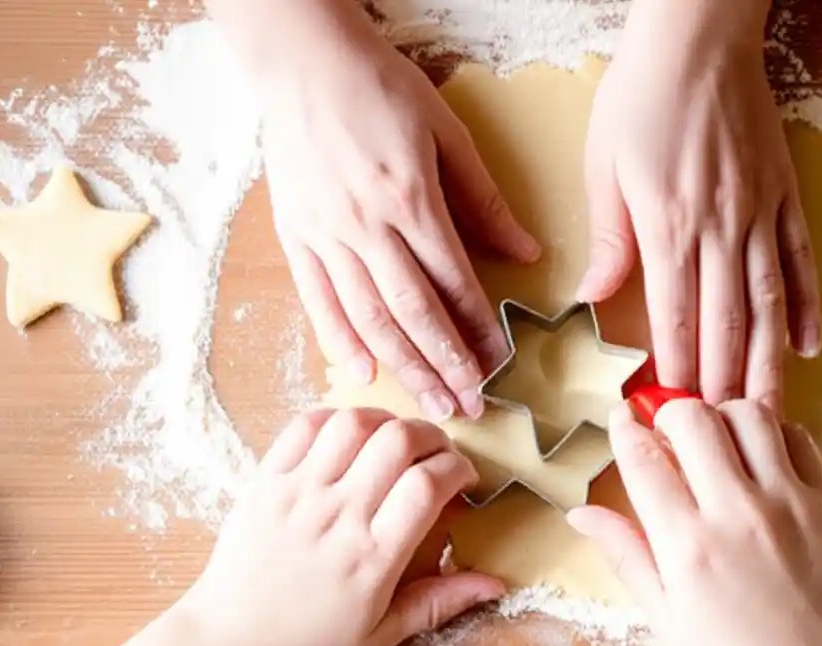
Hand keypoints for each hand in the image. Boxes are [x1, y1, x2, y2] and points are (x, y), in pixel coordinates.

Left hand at [31, 408, 501, 645]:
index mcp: (371, 558)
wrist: (230, 641)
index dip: (457, 468)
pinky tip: (349, 436)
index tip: (463, 477)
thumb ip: (440, 602)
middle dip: (431, 436)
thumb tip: (497, 584)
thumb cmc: (309, 641)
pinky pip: (304, 425)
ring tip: (393, 440)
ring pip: (353, 422)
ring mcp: (297, 494)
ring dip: (385, 421)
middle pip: (397, 441)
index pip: (427, 485)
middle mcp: (336, 517)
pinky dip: (335, 418)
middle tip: (435, 453)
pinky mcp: (266, 480)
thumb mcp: (383, 633)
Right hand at [220, 0, 539, 422]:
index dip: (478, 330)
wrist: (302, 61)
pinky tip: (363, 372)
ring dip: (403, 367)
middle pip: (412, 313)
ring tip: (430, 405)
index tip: (500, 366)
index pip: (452, 281)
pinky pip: (318, 299)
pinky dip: (340, 339)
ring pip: (368, 316)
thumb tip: (526, 251)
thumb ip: (484, 199)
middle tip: (472, 408)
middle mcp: (365, 226)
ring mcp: (325, 234)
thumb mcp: (446, 133)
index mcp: (409, 199)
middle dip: (446, 367)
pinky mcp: (294, 235)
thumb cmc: (379, 88)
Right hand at [569, 400, 821, 645]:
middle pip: (693, 418)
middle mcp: (736, 514)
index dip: (624, 428)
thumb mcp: (666, 618)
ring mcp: (786, 502)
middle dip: (670, 413)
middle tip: (668, 433)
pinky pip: (798, 435)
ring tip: (716, 442)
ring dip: (723, 416)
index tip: (621, 417)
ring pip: (747, 413)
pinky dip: (773, 433)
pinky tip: (759, 458)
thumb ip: (625, 556)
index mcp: (688, 547)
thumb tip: (579, 514)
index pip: (643, 459)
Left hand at [577, 0, 819, 408]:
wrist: (700, 39)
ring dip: (766, 364)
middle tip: (726, 435)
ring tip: (768, 414)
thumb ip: (609, 238)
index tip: (675, 415)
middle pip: (727, 325)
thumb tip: (595, 296)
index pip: (676, 318)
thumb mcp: (605, 165)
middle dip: (724, 386)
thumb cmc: (643, 97)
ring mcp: (759, 215)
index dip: (676, 371)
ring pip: (767, 305)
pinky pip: (800, 262)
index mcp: (670, 226)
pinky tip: (804, 348)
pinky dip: (806, 307)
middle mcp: (720, 229)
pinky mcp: (785, 197)